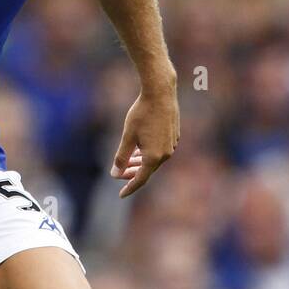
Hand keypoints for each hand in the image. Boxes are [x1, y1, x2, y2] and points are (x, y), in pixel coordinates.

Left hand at [110, 80, 179, 197]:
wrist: (161, 93)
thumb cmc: (142, 113)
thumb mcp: (127, 136)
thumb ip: (121, 157)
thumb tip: (115, 174)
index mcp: (154, 157)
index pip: (140, 179)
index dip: (129, 187)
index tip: (121, 195)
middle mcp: (165, 154)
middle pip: (147, 170)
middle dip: (132, 173)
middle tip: (118, 173)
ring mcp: (171, 146)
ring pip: (154, 160)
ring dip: (140, 162)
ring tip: (127, 160)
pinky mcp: (174, 137)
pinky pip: (159, 151)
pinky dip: (148, 153)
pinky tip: (139, 148)